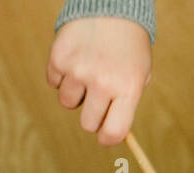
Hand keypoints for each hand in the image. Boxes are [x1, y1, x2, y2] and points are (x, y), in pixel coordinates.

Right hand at [46, 18, 151, 145]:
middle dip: (91, 115)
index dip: (107, 138)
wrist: (110, 6)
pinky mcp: (58, 58)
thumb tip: (110, 133)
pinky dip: (61, 76)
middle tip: (97, 99)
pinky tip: (75, 60)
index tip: (104, 136)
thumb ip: (127, 103)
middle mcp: (103, 82)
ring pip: (67, 103)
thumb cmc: (129, 46)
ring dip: (75, 94)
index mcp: (128, 89)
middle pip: (87, 123)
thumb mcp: (140, 74)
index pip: (113, 132)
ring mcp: (78, 70)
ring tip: (87, 73)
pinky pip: (53, 83)